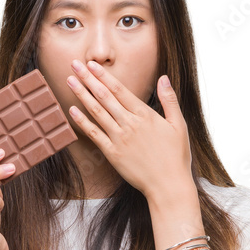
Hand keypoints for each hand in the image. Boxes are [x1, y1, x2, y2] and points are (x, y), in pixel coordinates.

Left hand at [66, 60, 195, 201]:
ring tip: (69, 81)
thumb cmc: (176, 157)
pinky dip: (82, 122)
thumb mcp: (179, 125)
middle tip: (74, 64)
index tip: (92, 64)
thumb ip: (169, 100)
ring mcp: (119, 139)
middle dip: (88, 79)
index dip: (103, 76)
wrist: (168, 185)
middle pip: (104, 96)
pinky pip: (94, 134)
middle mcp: (130, 124)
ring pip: (97, 112)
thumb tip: (164, 78)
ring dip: (81, 95)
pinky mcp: (113, 154)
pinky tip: (72, 111)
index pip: (120, 90)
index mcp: (145, 115)